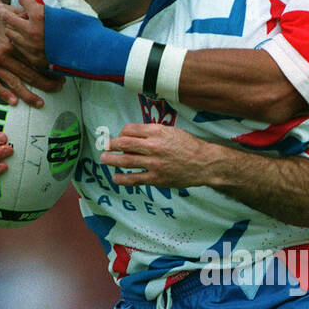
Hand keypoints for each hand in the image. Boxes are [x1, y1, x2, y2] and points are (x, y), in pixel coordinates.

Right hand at [0, 0, 58, 107]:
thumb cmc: (3, 17)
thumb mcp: (20, 16)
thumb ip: (34, 25)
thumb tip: (54, 29)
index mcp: (14, 42)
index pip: (37, 62)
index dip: (50, 72)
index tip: (61, 77)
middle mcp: (3, 53)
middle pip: (29, 74)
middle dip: (46, 84)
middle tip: (58, 88)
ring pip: (13, 82)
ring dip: (28, 95)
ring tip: (40, 103)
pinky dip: (3, 94)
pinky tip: (14, 101)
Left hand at [100, 124, 220, 187]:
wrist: (204, 163)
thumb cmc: (189, 146)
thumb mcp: (172, 131)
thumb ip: (153, 133)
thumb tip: (134, 137)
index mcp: (157, 132)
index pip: (130, 130)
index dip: (121, 132)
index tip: (120, 136)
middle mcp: (153, 146)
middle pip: (124, 143)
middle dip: (111, 145)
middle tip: (104, 146)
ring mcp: (154, 163)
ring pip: (126, 160)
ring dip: (111, 160)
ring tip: (104, 159)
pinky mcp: (156, 178)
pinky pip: (134, 179)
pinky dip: (122, 179)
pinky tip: (116, 178)